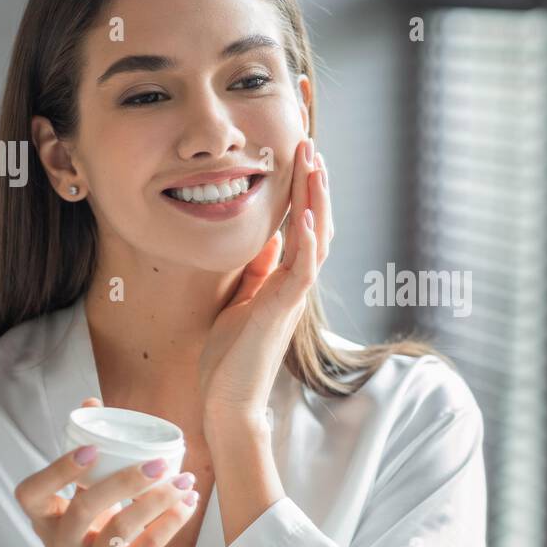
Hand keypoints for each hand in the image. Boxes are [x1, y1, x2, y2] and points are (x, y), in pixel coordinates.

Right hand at [13, 396, 199, 546]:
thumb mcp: (74, 511)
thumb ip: (83, 464)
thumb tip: (92, 403)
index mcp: (45, 521)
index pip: (32, 493)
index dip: (58, 470)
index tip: (90, 449)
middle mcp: (61, 545)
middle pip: (84, 508)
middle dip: (124, 481)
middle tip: (158, 463)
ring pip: (120, 529)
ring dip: (158, 501)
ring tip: (186, 481)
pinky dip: (169, 524)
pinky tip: (187, 505)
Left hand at [197, 137, 332, 444]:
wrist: (229, 402)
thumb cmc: (230, 358)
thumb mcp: (241, 300)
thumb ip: (257, 272)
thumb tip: (266, 241)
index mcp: (284, 279)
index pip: (302, 224)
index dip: (304, 190)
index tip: (301, 155)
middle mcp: (295, 283)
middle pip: (317, 222)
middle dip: (314, 183)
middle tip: (311, 144)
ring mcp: (293, 295)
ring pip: (318, 237)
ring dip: (317, 199)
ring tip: (314, 163)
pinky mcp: (284, 309)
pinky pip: (303, 268)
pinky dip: (309, 240)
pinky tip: (308, 214)